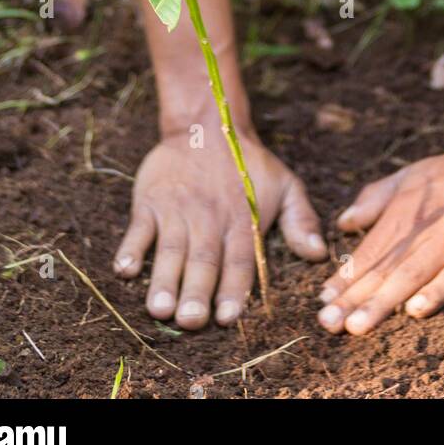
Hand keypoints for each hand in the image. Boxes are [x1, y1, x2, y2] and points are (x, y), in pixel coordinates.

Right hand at [114, 129, 324, 328]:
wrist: (208, 123)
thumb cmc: (249, 163)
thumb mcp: (286, 185)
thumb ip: (301, 219)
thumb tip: (318, 254)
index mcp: (242, 220)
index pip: (239, 261)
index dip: (234, 289)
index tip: (228, 318)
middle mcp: (209, 218)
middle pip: (203, 260)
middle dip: (196, 292)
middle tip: (190, 320)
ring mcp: (177, 209)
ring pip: (171, 248)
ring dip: (164, 279)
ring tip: (159, 307)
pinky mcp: (150, 200)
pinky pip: (139, 228)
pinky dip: (132, 248)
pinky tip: (125, 269)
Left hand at [316, 144, 443, 334]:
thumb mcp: (412, 176)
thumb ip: (376, 199)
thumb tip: (344, 222)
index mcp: (404, 213)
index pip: (369, 251)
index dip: (345, 277)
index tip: (322, 301)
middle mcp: (422, 230)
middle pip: (383, 269)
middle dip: (353, 298)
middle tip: (327, 323)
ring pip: (411, 275)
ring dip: (382, 301)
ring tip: (357, 326)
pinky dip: (436, 291)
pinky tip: (416, 310)